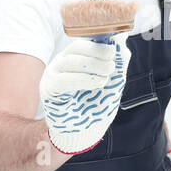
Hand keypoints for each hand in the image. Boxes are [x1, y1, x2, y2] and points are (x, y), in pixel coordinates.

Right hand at [39, 38, 130, 154]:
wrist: (84, 132)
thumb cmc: (95, 106)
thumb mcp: (112, 82)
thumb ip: (118, 62)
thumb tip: (122, 38)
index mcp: (75, 57)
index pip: (84, 41)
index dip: (99, 42)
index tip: (114, 50)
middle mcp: (62, 63)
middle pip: (76, 48)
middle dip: (97, 52)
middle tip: (112, 64)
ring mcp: (53, 75)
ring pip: (70, 62)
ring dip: (92, 66)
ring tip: (107, 76)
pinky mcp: (49, 90)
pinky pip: (63, 80)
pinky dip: (83, 79)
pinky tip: (97, 83)